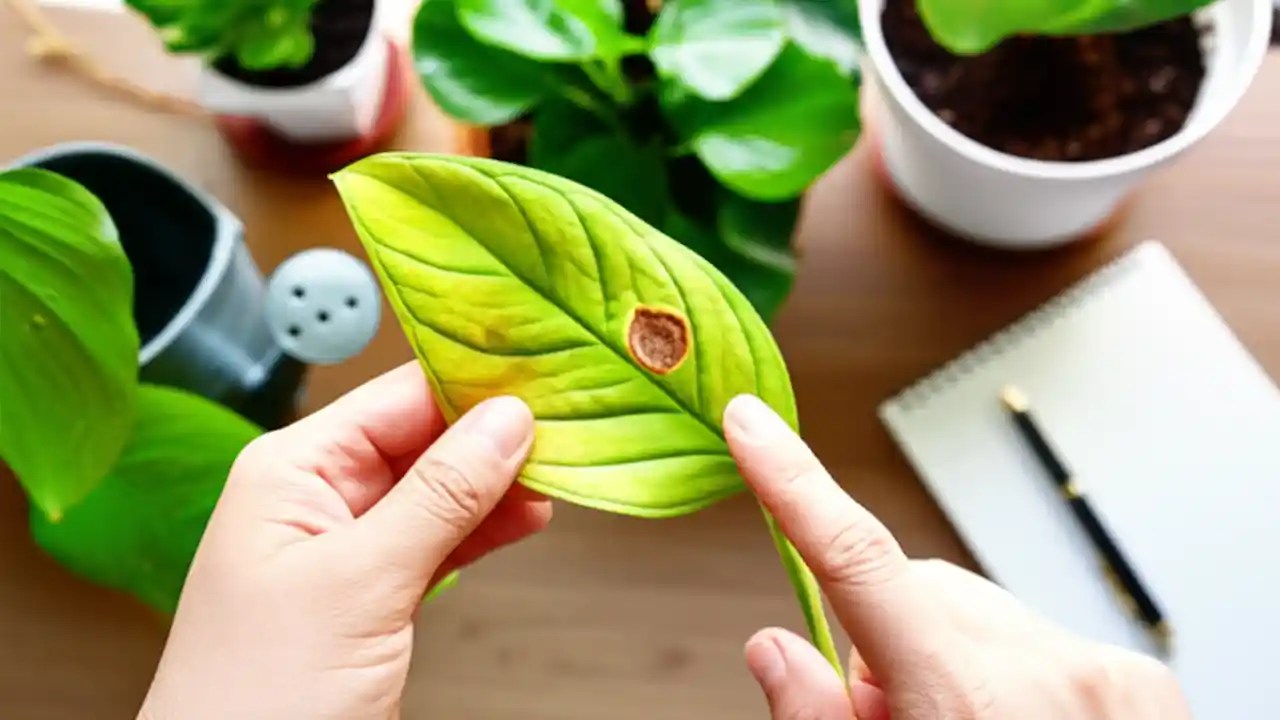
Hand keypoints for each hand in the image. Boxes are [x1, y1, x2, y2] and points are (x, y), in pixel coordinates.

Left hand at [139, 363, 550, 719]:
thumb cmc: (256, 698)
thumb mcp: (358, 582)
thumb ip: (438, 496)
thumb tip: (505, 421)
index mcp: (291, 470)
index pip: (397, 397)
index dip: (472, 383)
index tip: (543, 375)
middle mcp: (317, 498)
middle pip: (423, 439)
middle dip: (493, 434)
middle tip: (569, 422)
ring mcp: (347, 548)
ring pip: (438, 491)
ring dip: (498, 483)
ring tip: (561, 470)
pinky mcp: (372, 594)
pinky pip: (438, 540)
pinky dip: (484, 530)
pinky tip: (527, 515)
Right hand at [723, 395, 1190, 719]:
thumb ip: (813, 719)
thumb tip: (773, 643)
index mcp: (965, 703)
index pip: (852, 560)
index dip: (792, 483)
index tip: (752, 425)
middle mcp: (1045, 669)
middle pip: (914, 590)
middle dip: (884, 637)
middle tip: (889, 715)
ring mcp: (1105, 672)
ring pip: (976, 610)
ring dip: (949, 652)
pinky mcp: (1141, 681)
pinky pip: (1036, 634)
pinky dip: (1009, 668)